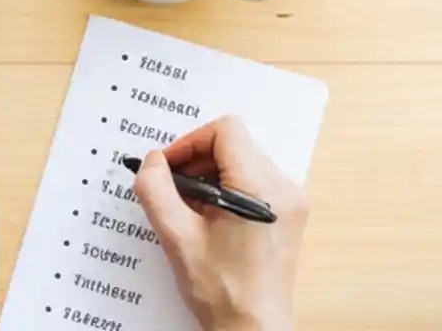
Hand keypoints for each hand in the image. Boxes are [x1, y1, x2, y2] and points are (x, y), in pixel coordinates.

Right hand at [132, 116, 309, 330]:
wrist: (253, 329)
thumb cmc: (221, 290)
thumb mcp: (176, 236)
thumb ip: (156, 190)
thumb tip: (152, 161)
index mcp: (261, 188)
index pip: (225, 131)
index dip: (189, 142)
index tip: (167, 167)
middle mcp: (284, 188)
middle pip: (233, 144)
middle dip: (196, 160)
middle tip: (170, 189)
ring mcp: (290, 202)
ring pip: (242, 161)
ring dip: (208, 175)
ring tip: (187, 208)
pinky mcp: (287, 215)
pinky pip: (252, 182)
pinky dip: (225, 188)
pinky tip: (206, 218)